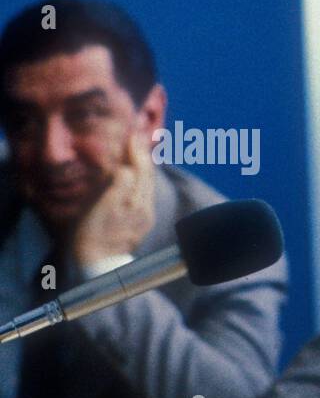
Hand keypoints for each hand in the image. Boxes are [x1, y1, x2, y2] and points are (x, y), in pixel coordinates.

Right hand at [71, 130, 154, 266]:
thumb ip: (118, 186)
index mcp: (137, 202)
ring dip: (144, 165)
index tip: (133, 131)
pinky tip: (138, 174)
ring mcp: (145, 217)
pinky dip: (142, 179)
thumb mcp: (102, 208)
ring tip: (140, 147)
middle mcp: (146, 209)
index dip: (137, 150)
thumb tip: (129, 169)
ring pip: (148, 185)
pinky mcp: (140, 223)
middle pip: (148, 176)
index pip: (141, 170)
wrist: (97, 266)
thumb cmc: (93, 235)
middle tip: (138, 133)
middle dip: (143, 154)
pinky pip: (144, 194)